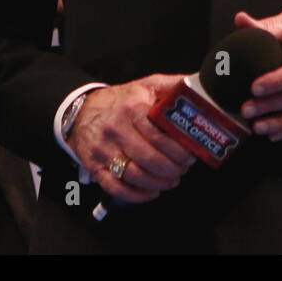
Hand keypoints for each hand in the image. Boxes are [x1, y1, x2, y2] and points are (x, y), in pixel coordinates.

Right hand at [67, 74, 196, 203]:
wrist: (82, 111)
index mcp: (132, 108)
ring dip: (159, 183)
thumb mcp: (147, 85)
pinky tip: (152, 191)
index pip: (158, 135)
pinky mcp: (96, 167)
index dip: (178, 150)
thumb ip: (172, 87)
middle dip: (172, 168)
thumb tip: (199, 90)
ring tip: (171, 180)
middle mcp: (116, 130)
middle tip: (183, 169)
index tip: (189, 155)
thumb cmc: (121, 101)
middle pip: (149, 158)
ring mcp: (104, 150)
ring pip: (135, 176)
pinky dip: (138, 195)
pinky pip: (117, 188)